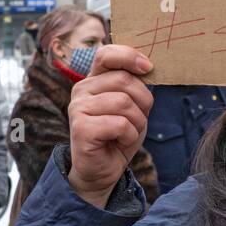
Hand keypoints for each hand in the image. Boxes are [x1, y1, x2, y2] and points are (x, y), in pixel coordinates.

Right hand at [67, 46, 153, 208]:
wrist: (102, 171)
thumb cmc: (119, 136)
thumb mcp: (132, 107)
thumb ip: (134, 86)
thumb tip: (146, 66)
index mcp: (93, 80)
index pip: (107, 54)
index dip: (129, 56)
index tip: (148, 68)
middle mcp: (81, 90)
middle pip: (124, 80)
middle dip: (142, 102)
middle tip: (137, 120)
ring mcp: (78, 108)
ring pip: (124, 103)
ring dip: (137, 122)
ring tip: (127, 133)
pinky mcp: (81, 128)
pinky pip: (120, 124)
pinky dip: (129, 136)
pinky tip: (119, 142)